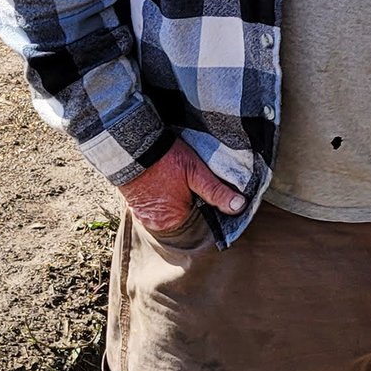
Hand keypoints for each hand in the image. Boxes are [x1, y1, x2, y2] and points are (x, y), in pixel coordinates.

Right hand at [119, 139, 244, 240]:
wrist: (131, 146)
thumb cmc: (165, 159)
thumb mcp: (196, 172)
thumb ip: (217, 192)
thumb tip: (239, 207)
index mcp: (174, 221)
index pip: (199, 219)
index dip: (204, 204)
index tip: (202, 189)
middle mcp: (157, 224)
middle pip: (183, 216)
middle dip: (189, 203)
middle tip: (187, 183)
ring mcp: (143, 216)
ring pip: (169, 212)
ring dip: (174, 201)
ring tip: (175, 182)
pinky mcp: (134, 206)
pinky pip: (154, 207)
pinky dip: (161, 198)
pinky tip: (164, 184)